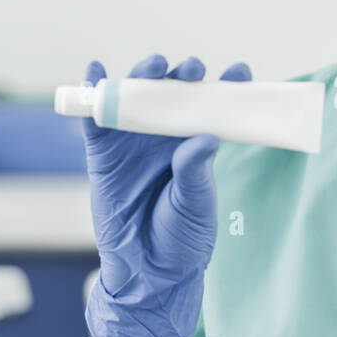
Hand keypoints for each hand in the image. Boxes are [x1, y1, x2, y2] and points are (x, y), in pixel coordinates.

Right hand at [82, 53, 251, 336]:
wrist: (148, 270)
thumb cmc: (182, 237)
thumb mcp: (196, 203)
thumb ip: (196, 170)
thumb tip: (206, 136)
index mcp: (194, 143)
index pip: (214, 107)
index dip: (228, 86)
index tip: (243, 71)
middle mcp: (165, 136)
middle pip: (173, 93)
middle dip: (183, 74)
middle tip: (193, 69)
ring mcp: (134, 142)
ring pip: (137, 97)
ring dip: (143, 75)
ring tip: (154, 66)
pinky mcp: (103, 154)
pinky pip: (96, 118)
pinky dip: (94, 93)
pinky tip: (95, 72)